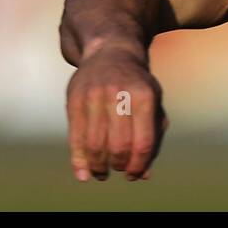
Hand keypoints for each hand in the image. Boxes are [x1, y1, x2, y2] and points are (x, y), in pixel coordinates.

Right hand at [66, 44, 168, 181]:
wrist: (110, 52)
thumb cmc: (136, 85)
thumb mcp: (153, 103)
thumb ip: (153, 137)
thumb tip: (144, 174)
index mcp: (144, 97)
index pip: (143, 142)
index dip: (139, 165)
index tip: (134, 174)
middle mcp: (119, 95)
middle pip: (118, 145)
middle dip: (119, 165)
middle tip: (119, 169)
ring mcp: (94, 96)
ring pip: (95, 144)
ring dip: (99, 166)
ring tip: (102, 172)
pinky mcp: (75, 99)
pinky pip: (75, 137)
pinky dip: (79, 161)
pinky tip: (84, 174)